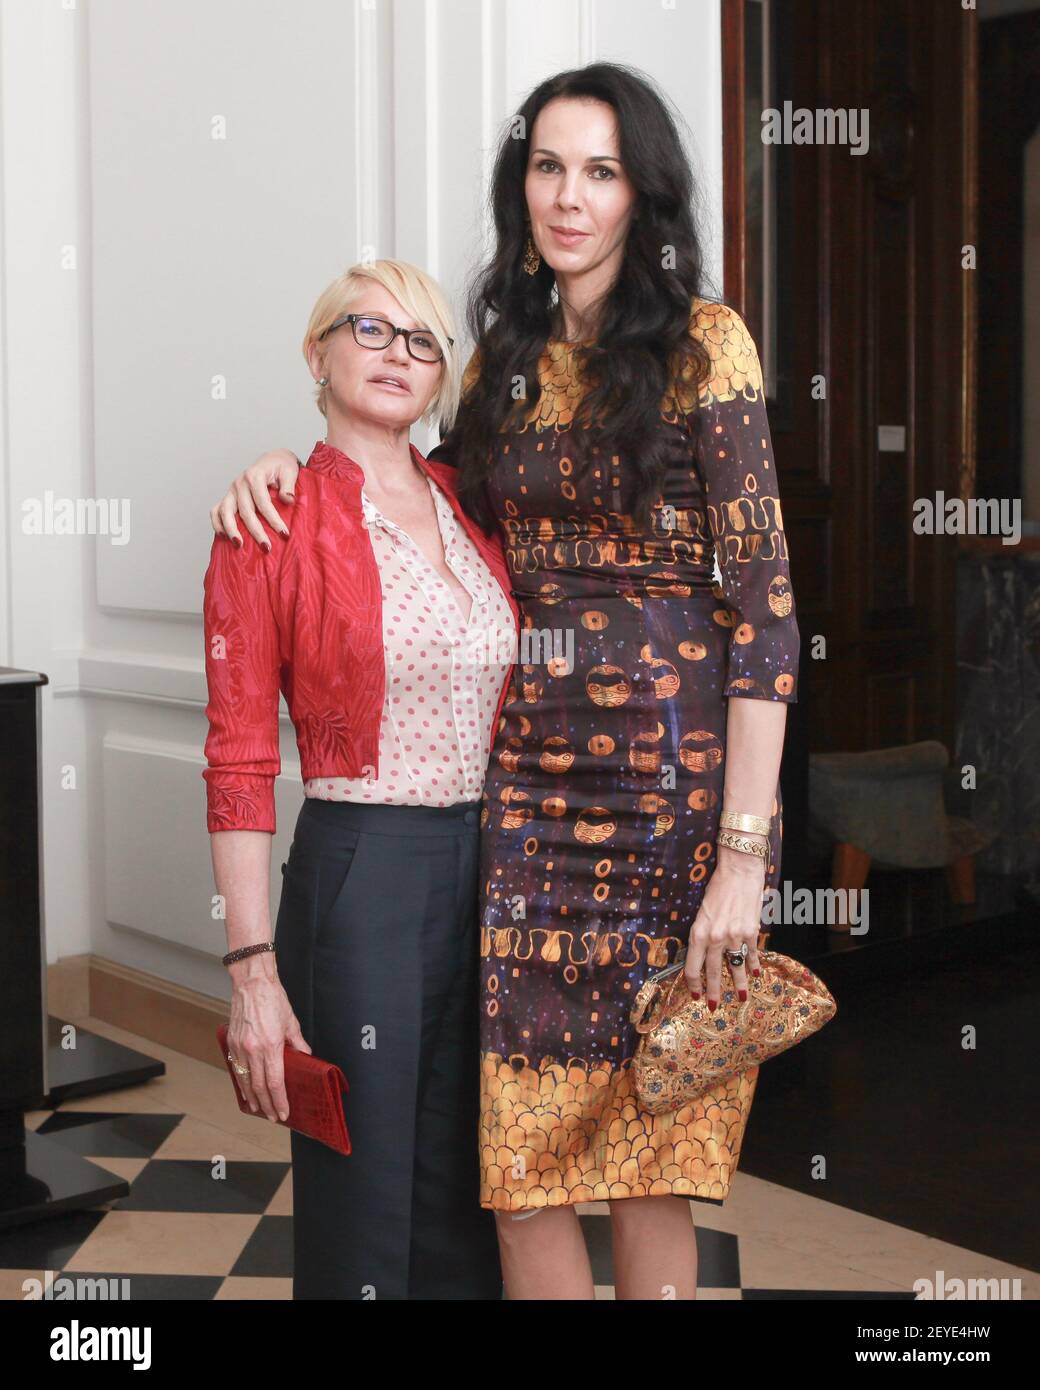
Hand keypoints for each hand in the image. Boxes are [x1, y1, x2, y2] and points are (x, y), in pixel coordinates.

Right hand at [210, 449, 300, 547]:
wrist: (271, 460)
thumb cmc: (281, 467)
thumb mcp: (290, 471)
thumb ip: (288, 486)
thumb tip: (287, 500)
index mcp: (254, 476)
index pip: (263, 502)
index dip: (273, 519)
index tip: (284, 534)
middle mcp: (240, 483)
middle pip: (245, 511)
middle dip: (256, 531)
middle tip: (266, 547)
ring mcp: (231, 490)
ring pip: (225, 511)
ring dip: (231, 530)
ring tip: (239, 545)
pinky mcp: (228, 497)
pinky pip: (216, 511)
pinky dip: (217, 523)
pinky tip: (223, 536)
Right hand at [226, 956, 310, 1121]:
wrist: (252, 983)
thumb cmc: (272, 998)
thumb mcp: (291, 1021)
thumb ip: (298, 1042)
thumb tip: (305, 1056)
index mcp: (271, 1045)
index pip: (275, 1082)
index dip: (280, 1100)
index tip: (283, 1112)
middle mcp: (253, 1049)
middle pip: (260, 1086)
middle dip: (267, 1105)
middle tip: (274, 1116)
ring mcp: (240, 1047)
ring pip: (245, 1081)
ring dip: (253, 1098)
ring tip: (259, 1109)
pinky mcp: (231, 1042)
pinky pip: (235, 1068)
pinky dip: (241, 1082)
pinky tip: (246, 1090)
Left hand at [683, 844, 765, 1010]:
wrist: (739, 872)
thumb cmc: (716, 889)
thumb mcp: (701, 912)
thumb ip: (701, 934)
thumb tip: (702, 956)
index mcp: (698, 932)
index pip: (692, 966)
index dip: (693, 983)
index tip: (695, 994)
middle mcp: (715, 937)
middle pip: (713, 972)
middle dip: (714, 992)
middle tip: (714, 1007)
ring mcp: (735, 936)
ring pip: (735, 967)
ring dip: (739, 984)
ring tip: (741, 997)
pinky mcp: (752, 932)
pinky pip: (752, 954)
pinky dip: (754, 965)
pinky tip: (756, 974)